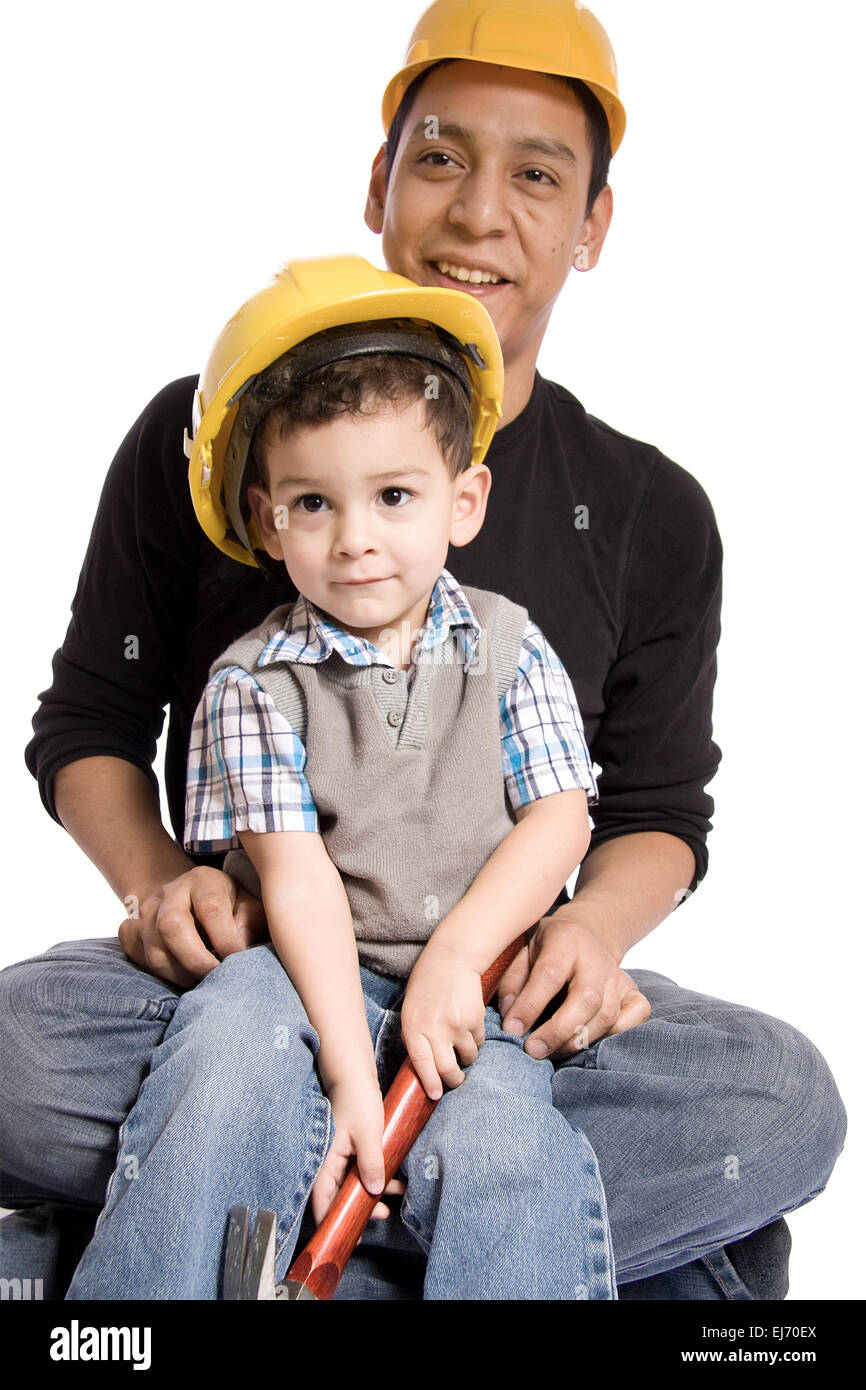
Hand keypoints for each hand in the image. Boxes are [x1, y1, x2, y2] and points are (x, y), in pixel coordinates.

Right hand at [118, 866, 266, 986]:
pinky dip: (161, 974)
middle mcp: (170, 892)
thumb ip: (251, 922)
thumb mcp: (246, 905)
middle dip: (195, 960)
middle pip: (171, 925)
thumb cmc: (225, 906)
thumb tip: (241, 950)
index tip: (238, 961)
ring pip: (154, 951)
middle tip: (215, 978)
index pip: (211, 908)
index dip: (226, 940)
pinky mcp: (130, 930)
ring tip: (202, 981)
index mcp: (203, 880)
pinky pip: (139, 959)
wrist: (185, 897)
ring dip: (181, 974)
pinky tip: (182, 976)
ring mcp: (145, 911)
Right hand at [313, 1076, 385, 1226]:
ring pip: (352, 1185)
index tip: (349, 1234)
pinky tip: (395, 1182)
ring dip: (371, 1194)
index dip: (331, 1220)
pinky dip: (375, 1178)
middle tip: (378, 1216)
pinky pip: (360, 1171)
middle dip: (357, 1209)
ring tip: (393, 1200)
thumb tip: (374, 1191)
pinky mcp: (351, 1150)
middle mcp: (329, 1162)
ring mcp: (340, 1156)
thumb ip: (371, 1162)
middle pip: (337, 1196)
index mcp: (326, 1161)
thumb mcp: (368, 1133)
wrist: (356, 1076)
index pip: (322, 1200)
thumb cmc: (358, 1101)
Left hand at [401, 945, 486, 1100]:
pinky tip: (468, 1024)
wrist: (452, 958)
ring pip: (468, 1056)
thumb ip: (416, 1035)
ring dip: (467, 1056)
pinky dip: (476, 1039)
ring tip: (462, 1043)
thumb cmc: (427, 984)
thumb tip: (424, 1066)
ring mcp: (456, 1024)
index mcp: (413, 1026)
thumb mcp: (411, 1009)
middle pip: (447, 1068)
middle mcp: (434, 1028)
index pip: (421, 1063)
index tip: (435, 1095)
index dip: (430, 1082)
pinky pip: (479, 1041)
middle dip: (454, 1079)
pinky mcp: (475, 1019)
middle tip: (456, 1079)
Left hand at [496, 912, 650, 1058]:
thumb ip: (512, 984)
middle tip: (533, 1050)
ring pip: (607, 1015)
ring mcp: (618, 975)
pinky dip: (614, 1036)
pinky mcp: (633, 992)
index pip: (550, 975)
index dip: (530, 1006)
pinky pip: (634, 1018)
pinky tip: (586, 1043)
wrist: (582, 938)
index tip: (511, 1030)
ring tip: (549, 1052)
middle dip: (558, 1031)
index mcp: (565, 939)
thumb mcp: (520, 953)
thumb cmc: (544, 951)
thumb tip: (512, 1021)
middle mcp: (596, 956)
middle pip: (586, 999)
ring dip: (577, 1041)